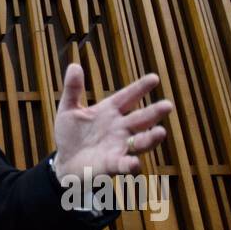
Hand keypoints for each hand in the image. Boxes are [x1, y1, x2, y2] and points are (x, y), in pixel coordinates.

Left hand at [52, 63, 172, 184]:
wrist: (62, 163)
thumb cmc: (70, 135)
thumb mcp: (68, 109)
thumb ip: (73, 89)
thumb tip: (74, 65)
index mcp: (110, 111)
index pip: (128, 97)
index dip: (140, 88)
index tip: (154, 78)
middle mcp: (119, 128)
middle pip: (141, 119)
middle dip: (154, 113)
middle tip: (168, 105)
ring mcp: (118, 146)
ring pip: (140, 142)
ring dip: (150, 138)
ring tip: (161, 132)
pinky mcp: (111, 165)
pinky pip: (123, 164)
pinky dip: (130, 164)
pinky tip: (134, 163)